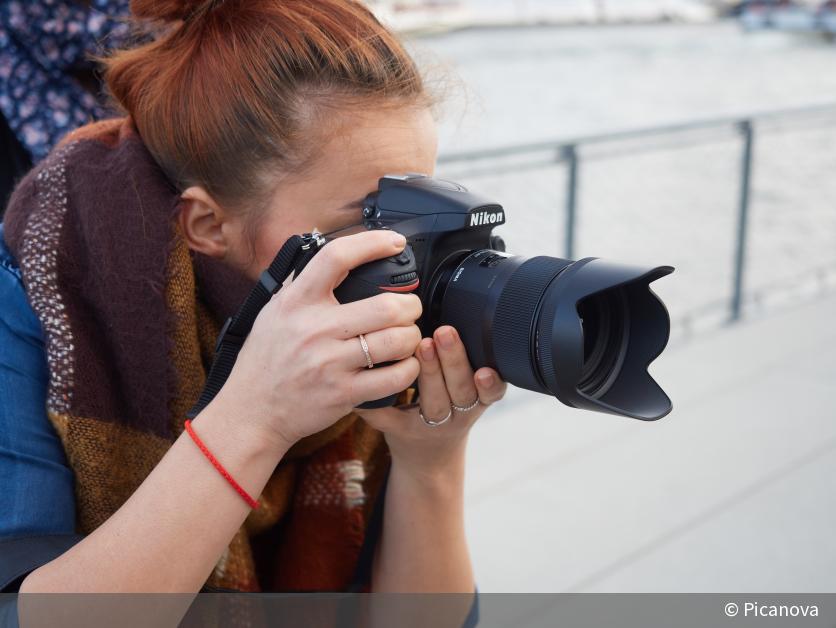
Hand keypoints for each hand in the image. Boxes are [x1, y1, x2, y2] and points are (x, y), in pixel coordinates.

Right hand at [215, 230, 422, 452]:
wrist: (252, 410)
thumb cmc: (266, 358)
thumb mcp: (275, 310)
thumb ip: (304, 284)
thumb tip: (337, 257)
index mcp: (297, 301)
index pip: (336, 257)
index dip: (372, 243)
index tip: (394, 242)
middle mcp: (314, 329)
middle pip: (386, 306)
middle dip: (410, 305)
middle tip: (410, 307)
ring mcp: (329, 363)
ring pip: (397, 341)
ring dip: (412, 336)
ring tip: (408, 335)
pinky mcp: (343, 394)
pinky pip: (394, 377)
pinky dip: (410, 368)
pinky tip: (405, 364)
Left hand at [355, 325, 506, 479]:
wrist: (428, 459)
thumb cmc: (445, 408)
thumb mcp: (463, 389)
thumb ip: (461, 360)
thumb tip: (445, 306)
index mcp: (475, 400)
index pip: (488, 390)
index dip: (491, 381)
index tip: (485, 366)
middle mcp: (457, 414)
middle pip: (461, 389)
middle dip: (455, 360)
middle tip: (445, 333)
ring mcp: (429, 425)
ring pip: (435, 402)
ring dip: (430, 373)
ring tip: (422, 347)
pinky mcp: (400, 432)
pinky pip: (390, 418)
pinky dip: (379, 407)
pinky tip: (370, 394)